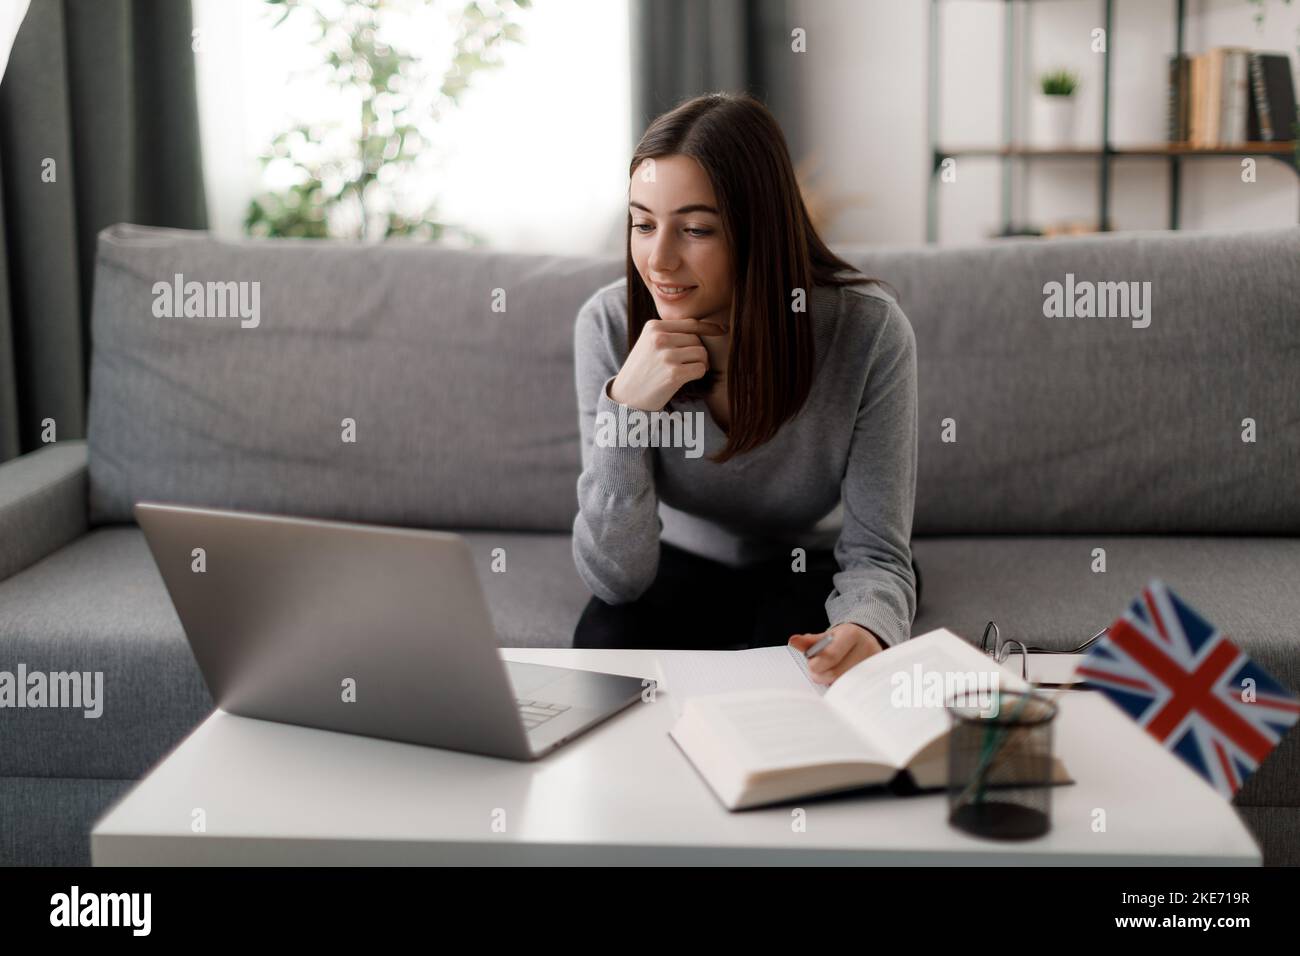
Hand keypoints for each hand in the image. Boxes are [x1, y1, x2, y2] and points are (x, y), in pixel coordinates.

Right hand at [609, 317, 727, 410]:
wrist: (625, 396)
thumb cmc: (642, 370)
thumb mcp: (649, 343)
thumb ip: (670, 333)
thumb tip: (707, 327)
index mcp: (653, 327)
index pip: (690, 323)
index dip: (709, 327)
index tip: (722, 330)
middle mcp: (659, 338)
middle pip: (697, 339)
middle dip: (698, 352)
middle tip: (688, 364)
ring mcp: (666, 355)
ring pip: (701, 353)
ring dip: (700, 363)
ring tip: (686, 371)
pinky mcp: (673, 373)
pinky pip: (700, 368)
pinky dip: (697, 374)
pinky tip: (685, 379)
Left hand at [788, 623, 884, 684]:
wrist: (866, 640)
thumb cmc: (842, 640)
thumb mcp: (826, 637)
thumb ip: (809, 641)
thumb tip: (793, 641)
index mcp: (851, 634)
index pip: (830, 656)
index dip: (816, 665)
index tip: (812, 665)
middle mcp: (867, 648)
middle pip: (836, 674)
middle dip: (821, 675)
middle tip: (818, 671)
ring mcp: (874, 665)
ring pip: (845, 685)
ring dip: (832, 682)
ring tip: (831, 672)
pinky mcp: (877, 677)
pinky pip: (855, 690)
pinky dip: (843, 688)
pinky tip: (841, 680)